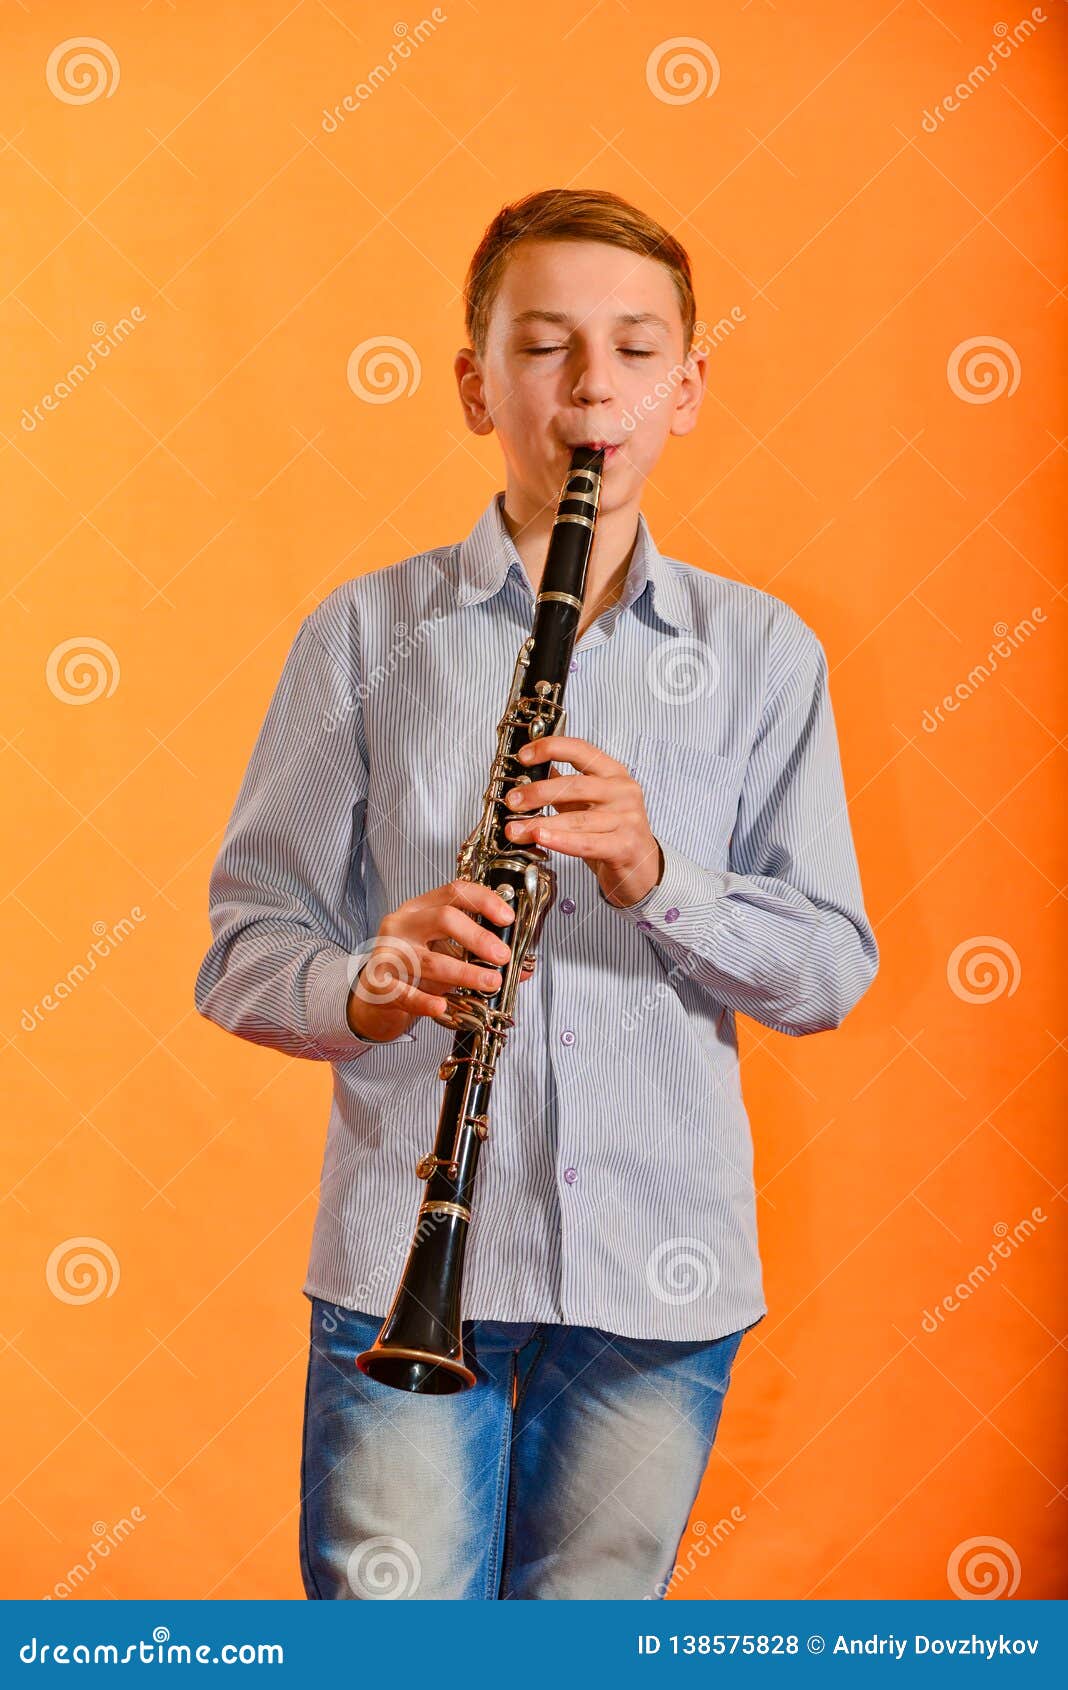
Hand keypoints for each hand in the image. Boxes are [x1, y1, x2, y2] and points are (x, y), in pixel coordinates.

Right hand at [346, 877, 531, 1043]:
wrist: (375, 995)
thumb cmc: (415, 968)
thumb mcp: (446, 952)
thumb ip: (479, 955)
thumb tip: (522, 967)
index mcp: (421, 908)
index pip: (455, 891)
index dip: (485, 900)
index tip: (507, 918)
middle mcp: (403, 924)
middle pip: (444, 918)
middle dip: (479, 937)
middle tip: (502, 956)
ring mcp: (389, 953)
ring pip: (432, 960)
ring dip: (466, 973)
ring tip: (490, 983)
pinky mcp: (380, 983)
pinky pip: (405, 992)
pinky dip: (425, 1001)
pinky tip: (442, 1007)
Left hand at [502, 734, 663, 908]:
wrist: (644, 869)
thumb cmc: (615, 834)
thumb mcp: (591, 803)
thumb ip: (566, 787)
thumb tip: (532, 771)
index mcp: (614, 773)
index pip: (580, 750)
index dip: (550, 748)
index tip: (524, 756)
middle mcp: (622, 792)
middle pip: (575, 785)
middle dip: (538, 792)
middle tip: (513, 801)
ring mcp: (626, 818)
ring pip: (576, 819)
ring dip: (540, 824)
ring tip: (516, 829)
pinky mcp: (624, 845)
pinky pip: (586, 843)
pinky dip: (560, 841)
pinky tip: (541, 839)